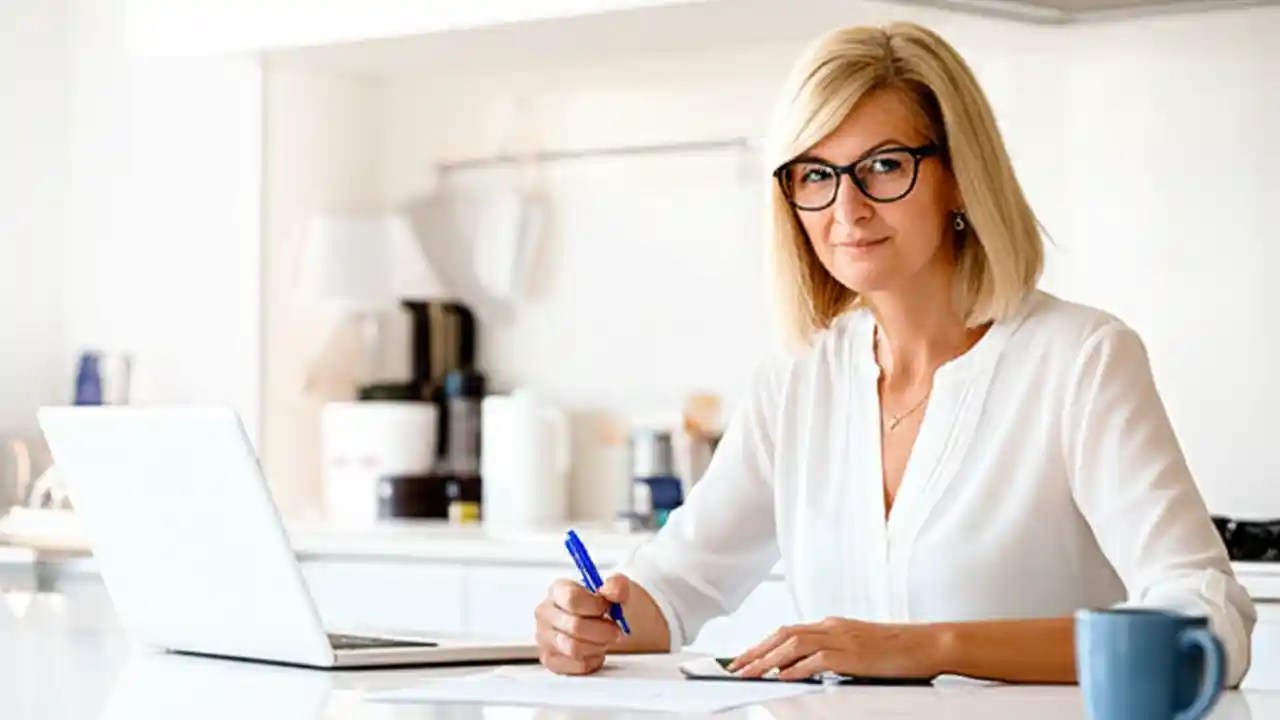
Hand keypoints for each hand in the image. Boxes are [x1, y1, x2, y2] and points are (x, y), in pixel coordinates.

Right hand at [534, 574, 630, 674]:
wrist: (608, 626)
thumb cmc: (608, 606)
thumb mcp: (618, 589)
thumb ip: (617, 586)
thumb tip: (611, 590)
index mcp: (558, 590)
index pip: (572, 598)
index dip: (596, 606)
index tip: (610, 609)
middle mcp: (546, 613)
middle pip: (574, 626)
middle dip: (602, 631)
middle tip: (615, 630)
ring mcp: (544, 637)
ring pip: (573, 648)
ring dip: (597, 646)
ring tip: (606, 640)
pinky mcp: (550, 659)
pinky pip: (574, 665)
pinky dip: (592, 661)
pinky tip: (596, 651)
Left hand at [726, 617, 942, 680]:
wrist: (927, 643)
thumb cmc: (897, 649)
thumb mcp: (858, 647)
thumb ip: (832, 653)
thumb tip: (802, 667)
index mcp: (832, 625)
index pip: (788, 631)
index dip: (762, 644)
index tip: (744, 657)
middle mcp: (832, 627)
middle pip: (783, 634)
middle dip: (755, 651)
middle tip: (734, 666)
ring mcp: (842, 639)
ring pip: (793, 644)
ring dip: (767, 659)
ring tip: (749, 673)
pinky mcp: (853, 654)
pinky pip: (817, 659)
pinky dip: (796, 667)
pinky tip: (782, 676)